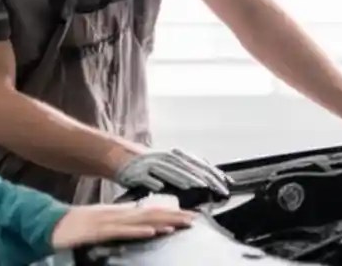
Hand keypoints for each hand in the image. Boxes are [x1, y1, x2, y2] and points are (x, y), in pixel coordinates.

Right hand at [50, 203, 195, 249]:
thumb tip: (139, 219)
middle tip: (195, 218)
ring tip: (182, 223)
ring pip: (140, 220)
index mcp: (119, 212)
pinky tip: (153, 230)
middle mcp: (117, 213)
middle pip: (151, 213)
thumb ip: (120, 221)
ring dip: (163, 221)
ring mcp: (108, 220)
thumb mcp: (102, 222)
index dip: (171, 212)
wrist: (50, 224)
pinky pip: (122, 231)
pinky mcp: (98, 230)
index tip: (189, 215)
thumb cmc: (76, 225)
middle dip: (174, 216)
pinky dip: (139, 230)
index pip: (150, 211)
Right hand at [114, 149, 231, 196]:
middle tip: (217, 187)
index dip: (212, 172)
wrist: (114, 153)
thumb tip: (201, 180)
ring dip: (182, 178)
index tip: (227, 182)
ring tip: (195, 186)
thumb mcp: (164, 164)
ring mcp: (149, 164)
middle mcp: (163, 158)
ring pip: (168, 170)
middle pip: (186, 168)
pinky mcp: (134, 172)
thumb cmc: (142, 162)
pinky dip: (152, 182)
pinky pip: (144, 177)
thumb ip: (180, 171)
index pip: (197, 164)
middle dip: (204, 178)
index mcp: (173, 157)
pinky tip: (160, 187)